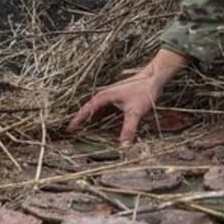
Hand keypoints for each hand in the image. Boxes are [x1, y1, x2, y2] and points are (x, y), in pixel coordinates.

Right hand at [69, 49, 188, 146]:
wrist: (154, 77)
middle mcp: (106, 95)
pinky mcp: (119, 98)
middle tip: (73, 133)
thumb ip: (128, 128)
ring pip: (98, 110)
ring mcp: (112, 96)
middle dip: (82, 121)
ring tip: (84, 131)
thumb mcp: (135, 112)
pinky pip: (106, 110)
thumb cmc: (144, 90)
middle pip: (90, 110)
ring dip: (92, 119)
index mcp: (104, 96)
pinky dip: (102, 118)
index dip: (77, 120)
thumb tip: (124, 146)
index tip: (69, 129)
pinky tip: (103, 125)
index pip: (86, 109)